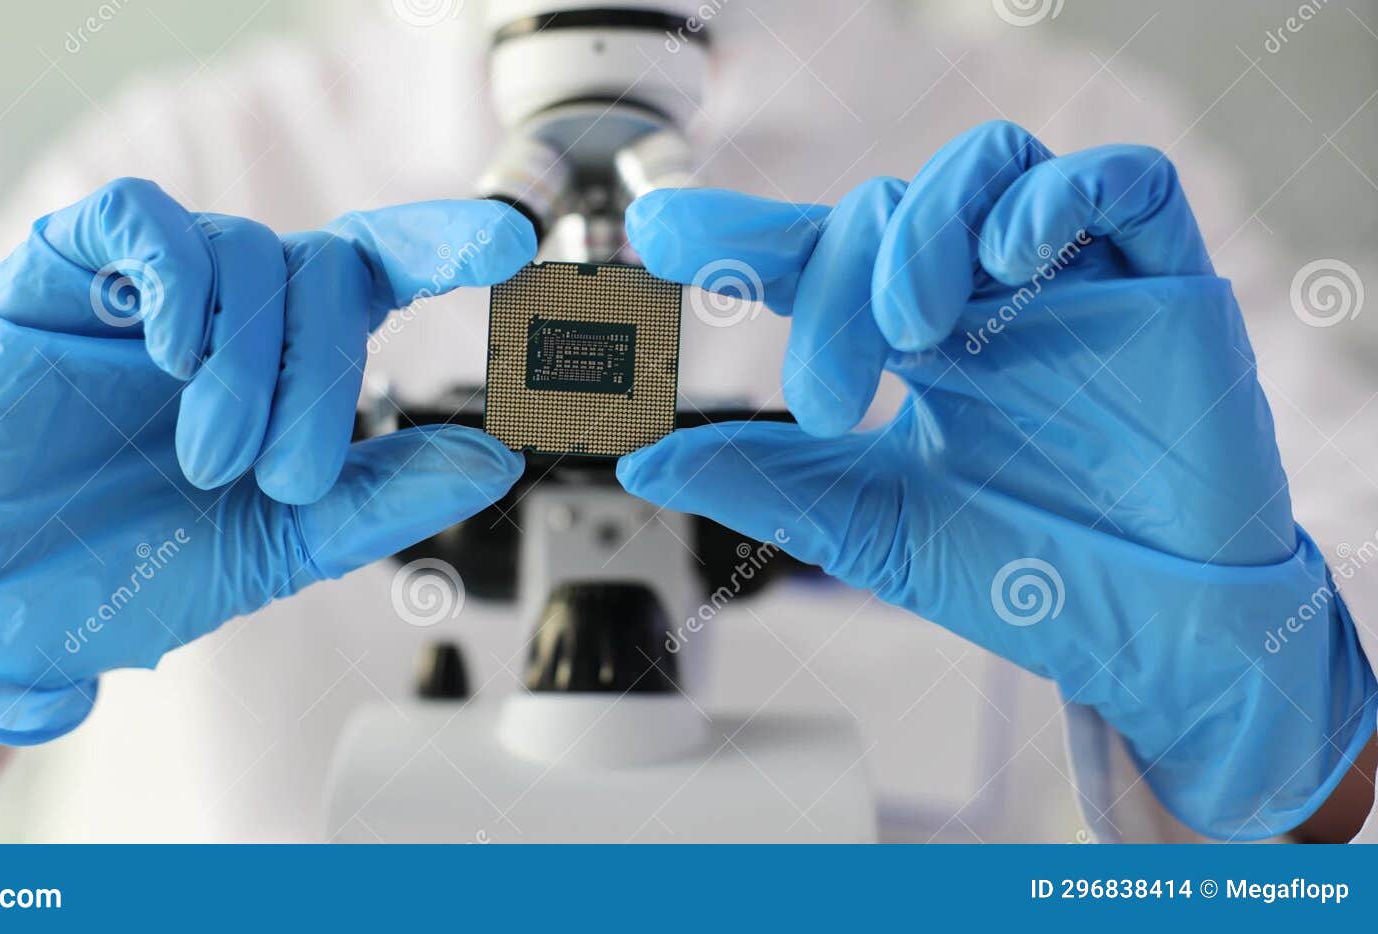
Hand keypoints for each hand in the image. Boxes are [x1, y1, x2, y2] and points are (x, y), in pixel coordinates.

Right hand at [0, 178, 534, 743]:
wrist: (2, 610)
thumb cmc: (134, 568)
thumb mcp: (277, 545)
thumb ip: (380, 499)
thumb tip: (496, 456)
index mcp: (283, 361)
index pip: (375, 270)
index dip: (444, 243)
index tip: (511, 243)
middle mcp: (225, 311)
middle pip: (322, 268)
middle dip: (324, 376)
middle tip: (282, 476)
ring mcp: (143, 288)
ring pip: (243, 252)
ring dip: (248, 362)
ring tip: (211, 457)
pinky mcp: (54, 277)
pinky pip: (134, 218)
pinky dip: (174, 276)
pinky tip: (171, 351)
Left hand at [619, 121, 1376, 838]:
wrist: (1153, 641)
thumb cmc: (1028, 576)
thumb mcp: (871, 525)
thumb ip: (763, 479)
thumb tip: (644, 455)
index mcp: (915, 342)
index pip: (818, 257)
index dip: (741, 234)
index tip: (659, 236)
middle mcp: (987, 296)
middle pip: (885, 212)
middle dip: (831, 290)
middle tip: (824, 400)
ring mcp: (1073, 282)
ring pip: (987, 167)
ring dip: (925, 229)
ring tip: (911, 327)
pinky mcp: (1166, 285)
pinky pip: (1124, 183)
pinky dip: (1057, 198)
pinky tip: (1012, 259)